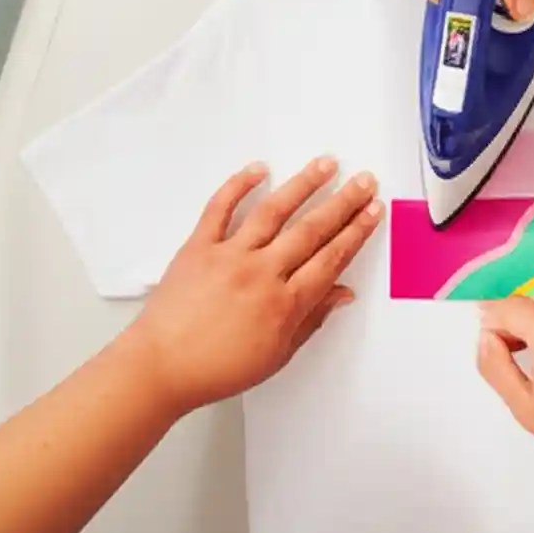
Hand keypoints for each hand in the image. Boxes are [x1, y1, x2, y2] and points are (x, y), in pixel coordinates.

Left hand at [123, 157, 383, 413]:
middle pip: (312, 230)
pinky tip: (259, 169)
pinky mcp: (198, 247)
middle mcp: (261, 273)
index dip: (357, 232)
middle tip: (363, 181)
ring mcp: (229, 256)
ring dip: (303, 184)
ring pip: (274, 211)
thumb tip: (341, 294)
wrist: (160, 367)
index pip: (331, 259)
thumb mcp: (277, 354)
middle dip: (343, 202)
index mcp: (285, 304)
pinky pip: (220, 208)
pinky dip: (239, 185)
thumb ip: (311, 320)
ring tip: (326, 164)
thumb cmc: (217, 368)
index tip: (373, 211)